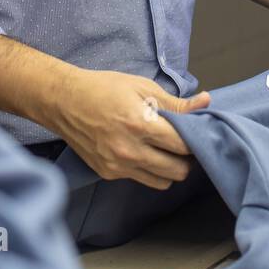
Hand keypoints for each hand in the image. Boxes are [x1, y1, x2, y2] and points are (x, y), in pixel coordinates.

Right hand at [50, 69, 209, 189]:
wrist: (63, 101)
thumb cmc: (103, 88)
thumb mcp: (142, 87)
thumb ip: (175, 102)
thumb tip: (205, 102)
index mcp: (141, 124)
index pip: (184, 145)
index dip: (195, 139)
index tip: (196, 133)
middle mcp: (130, 150)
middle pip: (178, 171)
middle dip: (186, 159)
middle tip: (183, 145)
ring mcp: (118, 165)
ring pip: (162, 182)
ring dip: (169, 169)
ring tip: (165, 151)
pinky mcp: (108, 173)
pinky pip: (140, 179)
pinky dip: (148, 169)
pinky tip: (142, 152)